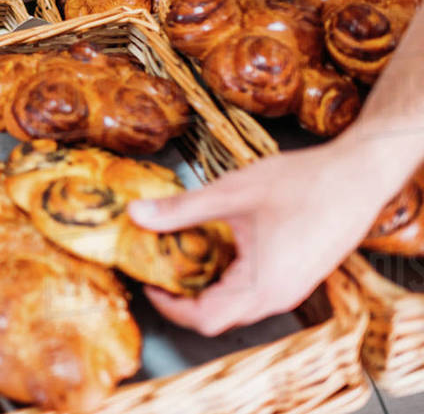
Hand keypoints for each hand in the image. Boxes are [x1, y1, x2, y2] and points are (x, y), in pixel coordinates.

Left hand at [127, 142, 380, 335]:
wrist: (357, 175)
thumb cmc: (302, 184)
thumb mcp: (230, 194)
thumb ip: (180, 210)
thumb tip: (136, 215)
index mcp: (261, 286)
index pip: (204, 319)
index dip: (170, 307)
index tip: (148, 283)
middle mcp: (278, 296)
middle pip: (219, 317)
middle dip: (184, 298)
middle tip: (159, 269)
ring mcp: (292, 288)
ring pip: (238, 304)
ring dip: (207, 287)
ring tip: (183, 256)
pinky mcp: (299, 275)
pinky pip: (256, 290)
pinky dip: (229, 277)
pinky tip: (218, 248)